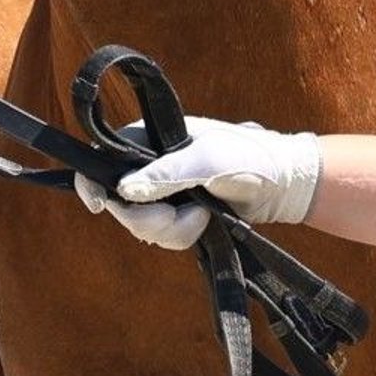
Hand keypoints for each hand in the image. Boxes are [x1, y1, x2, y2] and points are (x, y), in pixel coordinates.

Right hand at [75, 115, 322, 250]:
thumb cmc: (247, 157)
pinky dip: (181, 235)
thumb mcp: (205, 160)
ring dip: (169, 229)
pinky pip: (163, 235)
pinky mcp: (178, 213)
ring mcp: (163, 191)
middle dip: (146, 218)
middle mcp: (149, 165)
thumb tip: (123, 190)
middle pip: (119, 201)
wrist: (283, 184)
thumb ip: (164, 174)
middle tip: (175, 218)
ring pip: (141, 223)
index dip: (92, 182)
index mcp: (147, 139)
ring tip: (201, 218)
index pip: (102, 157)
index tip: (98, 206)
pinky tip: (204, 223)